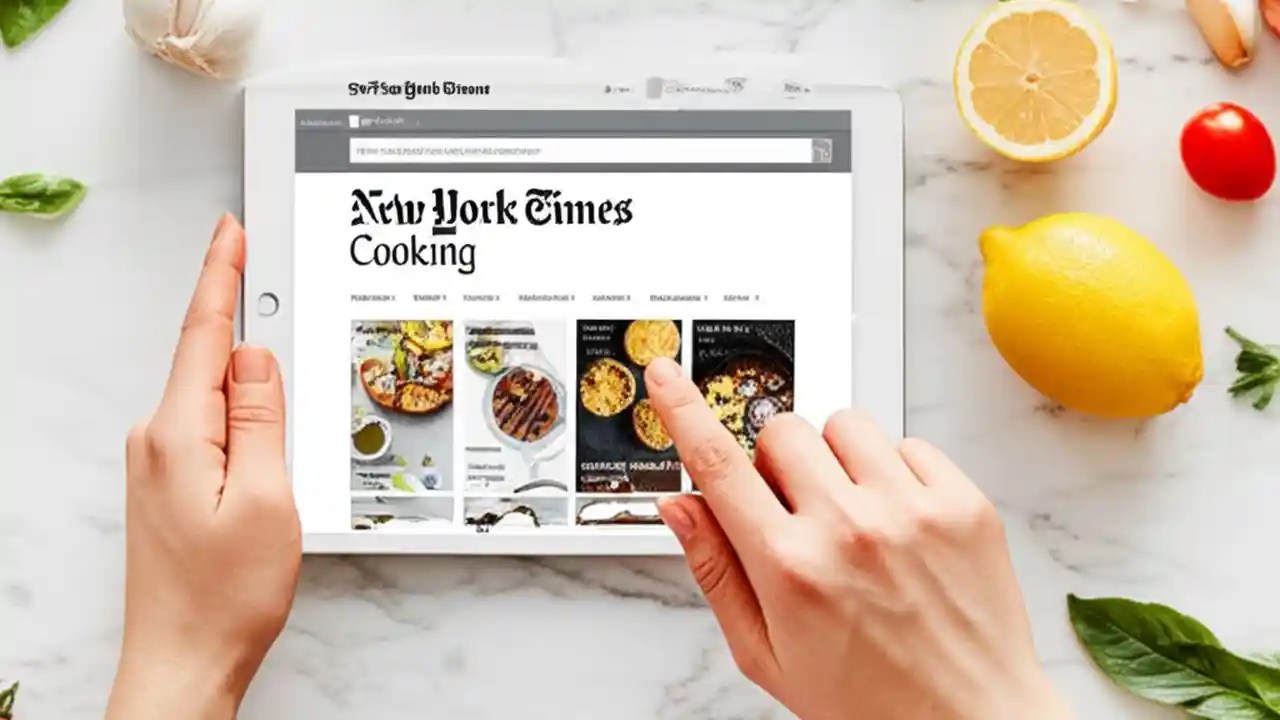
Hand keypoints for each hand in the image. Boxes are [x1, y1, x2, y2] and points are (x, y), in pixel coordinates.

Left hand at [107, 215, 300, 719]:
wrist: (184, 662)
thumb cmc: (225, 597)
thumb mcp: (265, 498)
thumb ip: (261, 417)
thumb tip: (254, 354)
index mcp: (179, 434)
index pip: (204, 334)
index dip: (221, 277)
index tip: (231, 233)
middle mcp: (158, 439)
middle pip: (208, 359)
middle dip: (245, 324)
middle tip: (279, 293)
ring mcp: (160, 462)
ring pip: (213, 396)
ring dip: (248, 381)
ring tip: (287, 397)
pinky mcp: (170, 483)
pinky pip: (210, 426)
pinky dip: (240, 415)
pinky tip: (265, 435)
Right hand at [645, 358, 1071, 719]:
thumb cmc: (868, 701)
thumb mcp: (766, 654)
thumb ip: (716, 571)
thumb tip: (679, 505)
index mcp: (789, 568)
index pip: (717, 464)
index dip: (682, 409)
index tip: (666, 373)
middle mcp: (848, 529)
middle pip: (781, 430)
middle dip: (775, 463)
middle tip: (795, 510)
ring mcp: (911, 511)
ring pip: (843, 423)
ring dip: (835, 458)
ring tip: (853, 514)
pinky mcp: (962, 503)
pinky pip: (907, 441)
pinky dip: (894, 470)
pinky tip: (898, 522)